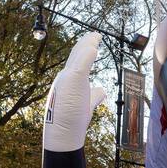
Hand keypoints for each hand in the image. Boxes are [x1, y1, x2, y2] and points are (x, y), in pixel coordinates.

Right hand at [43, 32, 107, 152]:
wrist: (64, 132)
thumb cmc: (73, 121)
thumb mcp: (87, 105)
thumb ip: (95, 95)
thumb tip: (102, 90)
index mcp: (68, 81)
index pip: (77, 62)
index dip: (84, 52)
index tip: (91, 44)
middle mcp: (66, 77)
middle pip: (77, 56)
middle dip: (85, 44)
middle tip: (94, 35)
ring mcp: (68, 77)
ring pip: (79, 56)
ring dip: (88, 44)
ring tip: (96, 36)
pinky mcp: (72, 80)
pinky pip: (81, 63)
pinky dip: (87, 53)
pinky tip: (95, 46)